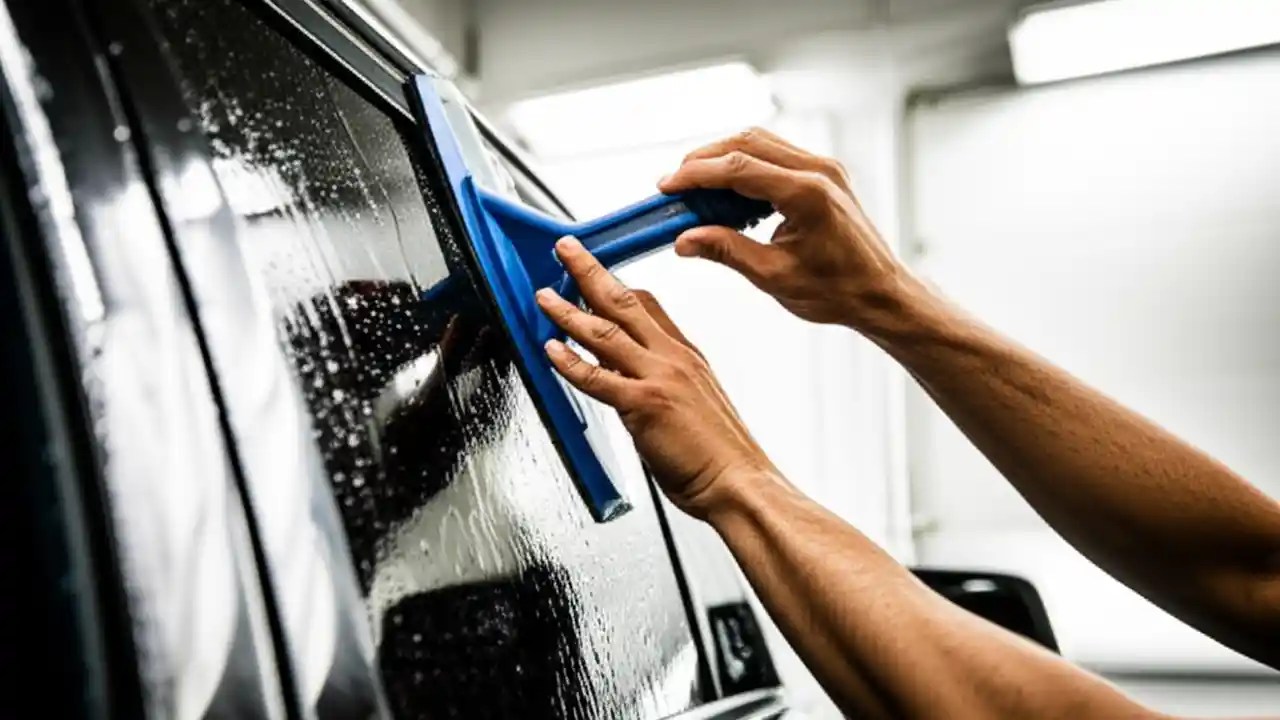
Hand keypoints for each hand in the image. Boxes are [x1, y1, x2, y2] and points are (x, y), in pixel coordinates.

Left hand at [535, 237, 776, 518]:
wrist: (740, 483)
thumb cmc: (720, 455)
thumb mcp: (694, 404)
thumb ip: (659, 384)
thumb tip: (624, 377)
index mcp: (687, 356)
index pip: (648, 305)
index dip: (615, 285)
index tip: (593, 272)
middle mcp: (673, 358)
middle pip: (625, 301)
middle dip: (590, 272)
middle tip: (566, 250)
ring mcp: (659, 379)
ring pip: (606, 332)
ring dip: (569, 311)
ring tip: (545, 296)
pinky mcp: (645, 405)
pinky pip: (598, 378)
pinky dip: (570, 362)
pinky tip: (551, 350)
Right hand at [659, 128, 925, 333]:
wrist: (881, 293)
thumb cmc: (836, 291)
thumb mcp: (773, 276)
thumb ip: (726, 251)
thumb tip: (684, 240)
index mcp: (806, 194)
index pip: (738, 168)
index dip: (696, 174)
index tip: (667, 186)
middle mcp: (818, 171)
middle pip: (746, 143)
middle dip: (704, 159)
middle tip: (675, 185)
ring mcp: (824, 168)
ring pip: (760, 142)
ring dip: (724, 158)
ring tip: (696, 187)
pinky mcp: (824, 174)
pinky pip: (776, 155)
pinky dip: (745, 165)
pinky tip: (728, 192)